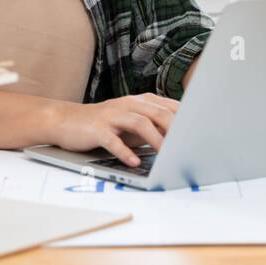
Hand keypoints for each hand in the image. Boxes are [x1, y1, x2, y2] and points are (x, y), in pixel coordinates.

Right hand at [56, 93, 179, 166]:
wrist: (66, 121)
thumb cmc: (103, 124)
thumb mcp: (131, 124)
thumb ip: (152, 128)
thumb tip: (178, 140)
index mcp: (139, 102)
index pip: (168, 107)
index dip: (185, 119)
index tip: (199, 133)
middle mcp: (127, 104)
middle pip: (157, 112)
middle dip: (175, 129)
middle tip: (187, 146)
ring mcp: (112, 115)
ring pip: (139, 123)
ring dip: (155, 139)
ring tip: (166, 155)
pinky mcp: (97, 129)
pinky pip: (113, 140)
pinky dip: (125, 152)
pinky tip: (134, 162)